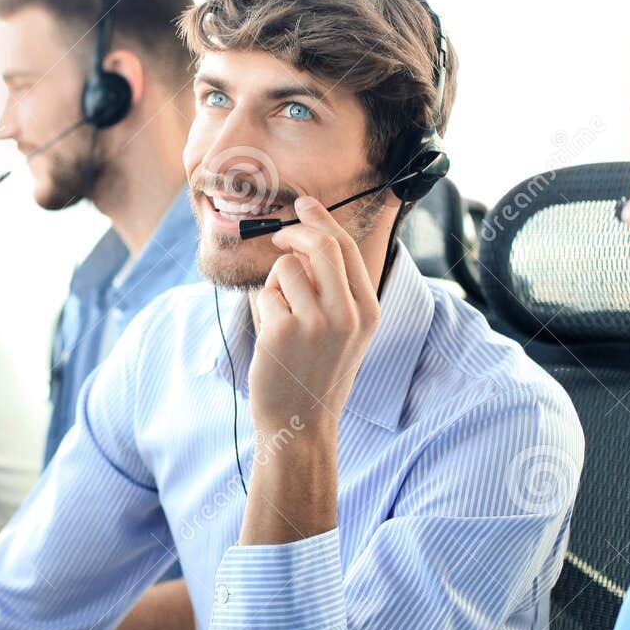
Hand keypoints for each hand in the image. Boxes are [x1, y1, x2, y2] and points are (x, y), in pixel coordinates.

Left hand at [248, 196, 381, 436]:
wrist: (301, 424)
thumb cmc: (316, 374)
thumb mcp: (343, 332)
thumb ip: (333, 290)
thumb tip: (304, 242)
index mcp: (368, 310)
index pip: (347, 248)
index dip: (322, 221)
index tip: (305, 205)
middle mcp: (349, 313)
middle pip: (320, 245)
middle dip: (294, 232)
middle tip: (277, 237)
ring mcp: (318, 322)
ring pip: (286, 268)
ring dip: (274, 286)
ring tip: (279, 321)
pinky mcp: (284, 330)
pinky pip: (265, 294)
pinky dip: (261, 309)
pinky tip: (270, 339)